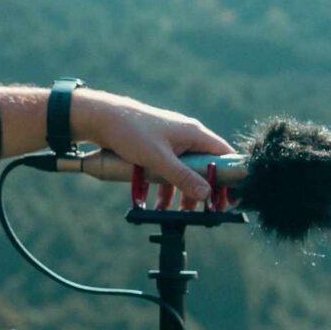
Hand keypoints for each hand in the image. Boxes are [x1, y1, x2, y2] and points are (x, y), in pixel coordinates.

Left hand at [71, 88, 235, 207]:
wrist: (101, 117)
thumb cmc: (132, 132)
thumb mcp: (159, 159)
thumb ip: (182, 177)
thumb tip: (206, 194)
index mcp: (194, 134)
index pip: (224, 156)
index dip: (229, 178)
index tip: (228, 199)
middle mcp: (186, 136)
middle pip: (204, 167)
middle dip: (203, 190)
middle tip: (205, 211)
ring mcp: (170, 142)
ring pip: (184, 171)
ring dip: (182, 192)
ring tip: (180, 212)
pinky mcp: (155, 147)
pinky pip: (166, 169)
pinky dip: (164, 185)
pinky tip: (157, 203)